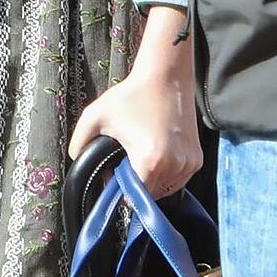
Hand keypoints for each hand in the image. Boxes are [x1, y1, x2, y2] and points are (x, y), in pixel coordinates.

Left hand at [69, 7, 202, 197]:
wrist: (165, 79)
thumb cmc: (130, 97)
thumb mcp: (94, 116)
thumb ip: (79, 142)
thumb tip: (78, 162)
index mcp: (151, 161)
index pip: (136, 197)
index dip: (120, 191)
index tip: (112, 178)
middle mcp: (175, 166)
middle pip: (151, 194)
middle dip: (134, 186)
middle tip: (122, 164)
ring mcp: (189, 164)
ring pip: (166, 189)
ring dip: (151, 181)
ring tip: (138, 158)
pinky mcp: (198, 159)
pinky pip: (178, 179)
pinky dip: (165, 175)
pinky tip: (153, 156)